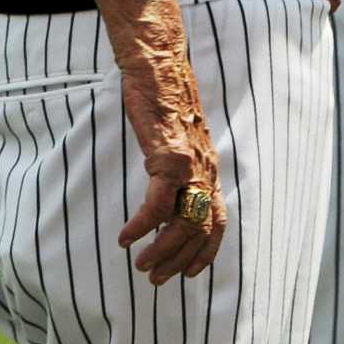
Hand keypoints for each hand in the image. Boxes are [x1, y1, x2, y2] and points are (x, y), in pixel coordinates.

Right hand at [115, 48, 225, 284]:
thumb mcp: (176, 137)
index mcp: (208, 167)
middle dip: (180, 261)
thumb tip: (165, 184)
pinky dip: (142, 226)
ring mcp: (189, 165)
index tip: (191, 273)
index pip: (218, 220)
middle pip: (201, 230)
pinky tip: (125, 237)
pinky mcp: (168, 157)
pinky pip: (157, 204)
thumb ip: (176, 162)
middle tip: (156, 278)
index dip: (208, 251)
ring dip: (162, 251)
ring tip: (141, 266)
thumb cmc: (162, 97)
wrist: (158, 65)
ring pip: (183, 224)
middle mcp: (205, 170)